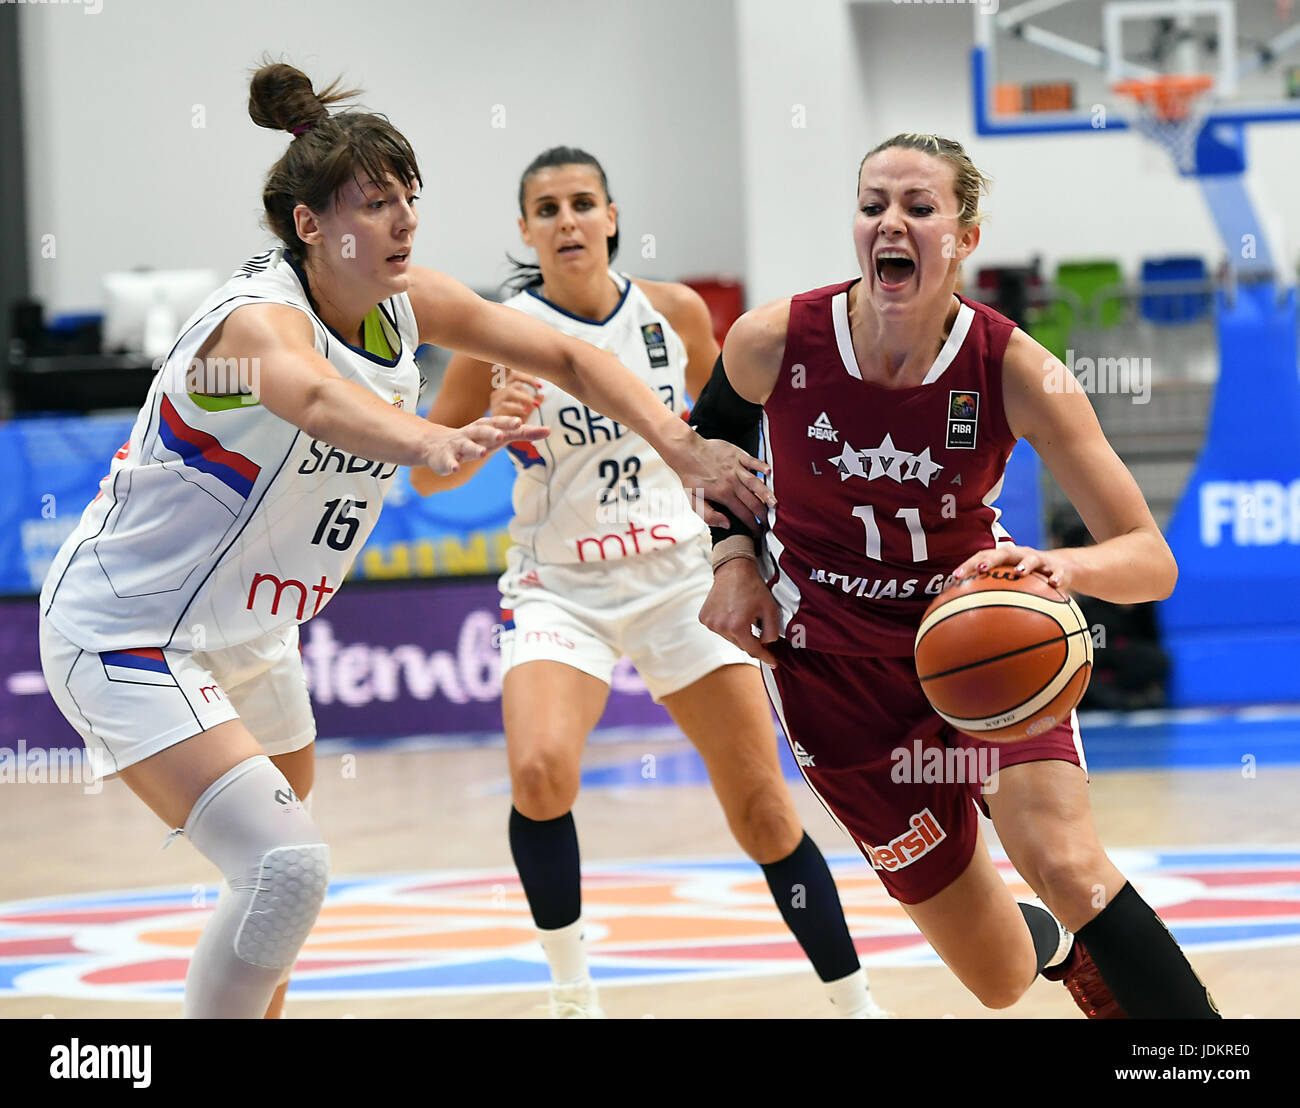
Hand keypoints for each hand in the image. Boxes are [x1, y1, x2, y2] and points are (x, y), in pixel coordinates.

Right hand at [422, 415, 548, 475]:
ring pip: (467, 446)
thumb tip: (549, 430)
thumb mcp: (498, 435)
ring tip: (482, 453)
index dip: (509, 423)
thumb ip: (522, 433)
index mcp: (486, 427)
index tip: (520, 422)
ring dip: (474, 449)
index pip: (500, 424)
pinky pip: (449, 462)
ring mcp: (458, 445)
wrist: (436, 445)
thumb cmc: (475, 440)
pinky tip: (456, 469)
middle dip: (492, 432)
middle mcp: (472, 433)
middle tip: (502, 435)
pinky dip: (452, 465)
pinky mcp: (446, 458)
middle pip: (483, 430)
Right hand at [489, 367, 542, 420]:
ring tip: (534, 405)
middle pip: (514, 379)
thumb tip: (542, 396)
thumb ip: (533, 402)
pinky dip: (518, 407)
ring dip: (525, 397)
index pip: (516, 374)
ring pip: (510, 391)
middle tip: (539, 391)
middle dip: (529, 384)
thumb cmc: (514, 420)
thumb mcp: (527, 410)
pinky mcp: (494, 409)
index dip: (528, 377)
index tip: (540, 386)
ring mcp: (496, 399)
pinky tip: (526, 411)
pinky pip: (506, 405)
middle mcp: (500, 390)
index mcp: (507, 387)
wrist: (501, 434)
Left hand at [669, 434, 774, 529]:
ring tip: (775, 504)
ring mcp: (736, 468)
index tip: (758, 532)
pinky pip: (752, 461)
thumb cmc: (690, 477)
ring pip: (755, 483)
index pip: (743, 514)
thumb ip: (709, 515)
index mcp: (722, 495)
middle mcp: (731, 482)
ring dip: (767, 494)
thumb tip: (726, 525)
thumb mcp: (694, 501)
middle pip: (752, 501)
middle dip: (764, 514)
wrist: (686, 452)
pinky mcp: (738, 455)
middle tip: (772, 523)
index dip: (753, 525)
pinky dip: (761, 466)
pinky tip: (769, 472)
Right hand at [699, 557, 781, 665]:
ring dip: (738, 633)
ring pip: (730, 638)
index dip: (766, 656)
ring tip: (742, 615)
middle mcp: (721, 627)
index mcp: (738, 626)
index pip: (754, 650)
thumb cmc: (753, 587)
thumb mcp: (771, 609)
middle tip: (758, 627)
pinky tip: (732, 613)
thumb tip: (766, 644)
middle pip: (741, 645)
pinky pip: (719, 630)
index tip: (773, 662)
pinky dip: (727, 626)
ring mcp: (711, 623)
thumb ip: (772, 632)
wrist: (734, 570)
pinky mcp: (704, 618)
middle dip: (752, 640)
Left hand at [951, 544, 1081, 591]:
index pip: (983, 556)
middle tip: (980, 569)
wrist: (1064, 567)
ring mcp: (1040, 561)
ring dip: (1025, 565)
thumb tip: (967, 619)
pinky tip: (1054, 585)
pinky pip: (1058, 573)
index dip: (968, 565)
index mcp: (1005, 558)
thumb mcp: (1012, 583)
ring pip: (1032, 559)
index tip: (955, 577)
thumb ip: (992, 595)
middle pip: (1003, 553)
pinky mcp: (1059, 569)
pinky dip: (1056, 578)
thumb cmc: (1029, 579)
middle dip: (991, 560)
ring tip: (1019, 573)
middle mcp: (1020, 555)